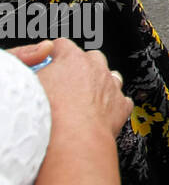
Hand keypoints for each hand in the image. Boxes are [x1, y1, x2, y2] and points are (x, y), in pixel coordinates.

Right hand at [10, 39, 132, 139]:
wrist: (73, 139)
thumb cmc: (49, 114)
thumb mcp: (30, 87)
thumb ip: (37, 75)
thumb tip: (36, 75)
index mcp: (72, 59)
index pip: (62, 45)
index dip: (54, 54)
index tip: (51, 61)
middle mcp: (96, 68)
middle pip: (90, 58)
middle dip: (80, 67)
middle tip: (66, 83)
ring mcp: (111, 86)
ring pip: (110, 76)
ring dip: (99, 85)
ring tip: (84, 99)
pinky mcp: (121, 105)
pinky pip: (121, 100)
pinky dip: (113, 105)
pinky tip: (101, 113)